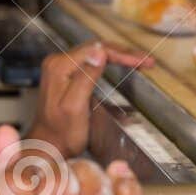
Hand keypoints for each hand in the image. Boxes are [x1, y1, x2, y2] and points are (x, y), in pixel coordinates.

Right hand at [0, 125, 142, 194]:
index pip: (18, 182)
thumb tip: (6, 139)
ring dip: (90, 176)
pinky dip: (126, 192)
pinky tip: (116, 180)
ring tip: (77, 180)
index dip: (25, 164)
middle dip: (58, 170)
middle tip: (51, 177)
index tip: (26, 170)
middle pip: (60, 187)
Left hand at [25, 40, 151, 157]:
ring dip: (118, 56)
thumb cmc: (62, 133)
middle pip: (96, 48)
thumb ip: (85, 78)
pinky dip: (110, 63)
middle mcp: (57, 62)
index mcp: (59, 67)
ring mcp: (60, 68)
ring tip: (139, 61)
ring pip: (95, 53)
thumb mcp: (75, 106)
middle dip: (124, 53)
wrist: (49, 146)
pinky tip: (123, 65)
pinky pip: (91, 62)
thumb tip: (99, 53)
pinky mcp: (65, 75)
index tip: (141, 61)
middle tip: (146, 61)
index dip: (122, 54)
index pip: (96, 49)